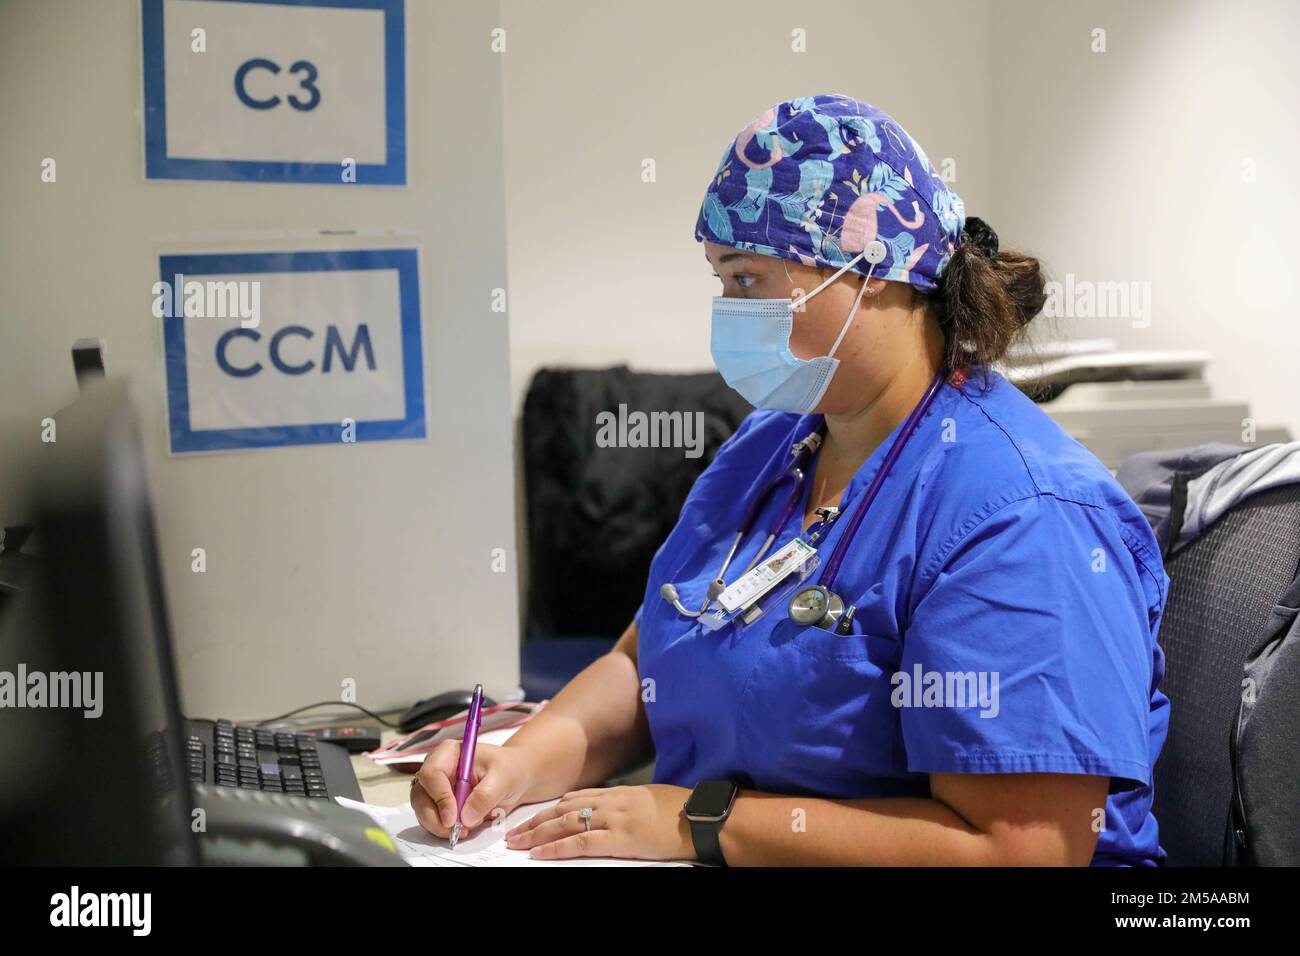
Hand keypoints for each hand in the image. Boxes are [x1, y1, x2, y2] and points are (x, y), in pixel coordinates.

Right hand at [410, 741, 535, 838]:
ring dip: (439, 826)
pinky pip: (432, 819)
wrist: (515, 777)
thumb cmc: (508, 769)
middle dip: (435, 817)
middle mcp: (438, 769)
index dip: (439, 796)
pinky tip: (463, 829)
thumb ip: (485, 796)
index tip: (452, 817)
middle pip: (421, 794)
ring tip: (465, 830)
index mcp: (449, 753)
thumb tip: (467, 817)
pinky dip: (444, 829)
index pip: (432, 773)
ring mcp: (436, 787)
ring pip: (423, 810)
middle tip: (455, 830)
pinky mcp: (440, 804)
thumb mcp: (503, 778)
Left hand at [504, 785, 695, 861]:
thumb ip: (627, 804)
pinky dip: (557, 848)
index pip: (576, 798)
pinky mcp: (620, 838)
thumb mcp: (650, 800)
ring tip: (518, 843)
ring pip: (565, 824)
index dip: (552, 808)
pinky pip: (581, 843)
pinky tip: (540, 853)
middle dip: (536, 821)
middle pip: (563, 809)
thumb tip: (614, 812)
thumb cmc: (681, 812)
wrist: (700, 818)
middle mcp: (611, 802)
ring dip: (538, 834)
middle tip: (514, 832)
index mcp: (619, 793)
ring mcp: (614, 819)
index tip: (535, 817)